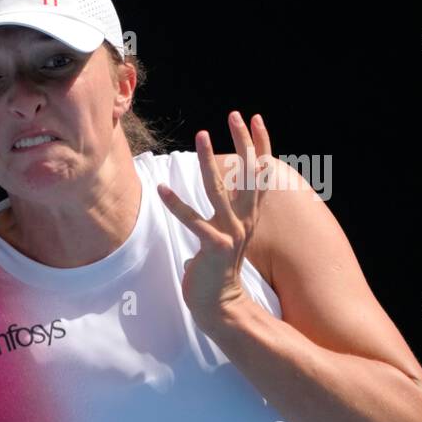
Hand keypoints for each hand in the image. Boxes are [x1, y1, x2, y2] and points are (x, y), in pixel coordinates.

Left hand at [156, 110, 273, 326]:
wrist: (220, 306)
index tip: (256, 118)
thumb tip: (213, 206)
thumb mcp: (224, 238)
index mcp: (248, 216)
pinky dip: (176, 203)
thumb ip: (222, 220)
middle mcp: (244, 220)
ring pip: (220, 190)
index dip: (260, 144)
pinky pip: (192, 220)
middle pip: (248, 173)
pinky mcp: (213, 246)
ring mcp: (231, 233)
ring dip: (208, 162)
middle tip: (236, 114)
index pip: (259, 173)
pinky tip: (161, 188)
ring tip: (201, 136)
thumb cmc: (216, 271)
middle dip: (243, 141)